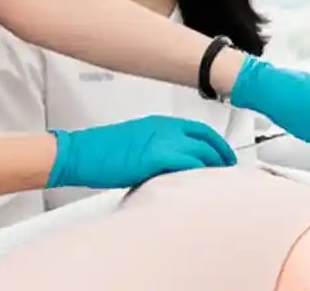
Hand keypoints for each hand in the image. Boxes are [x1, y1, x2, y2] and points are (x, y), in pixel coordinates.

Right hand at [46, 115, 236, 188]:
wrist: (81, 152)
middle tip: (229, 172)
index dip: (217, 144)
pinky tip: (204, 187)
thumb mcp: (136, 142)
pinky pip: (191, 165)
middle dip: (223, 157)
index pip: (201, 130)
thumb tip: (174, 163)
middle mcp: (165, 128)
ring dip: (215, 168)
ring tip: (220, 183)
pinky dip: (201, 175)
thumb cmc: (101, 151)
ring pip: (204, 152)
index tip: (224, 156)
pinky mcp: (157, 157)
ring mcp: (162, 141)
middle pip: (207, 140)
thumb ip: (159, 147)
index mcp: (161, 122)